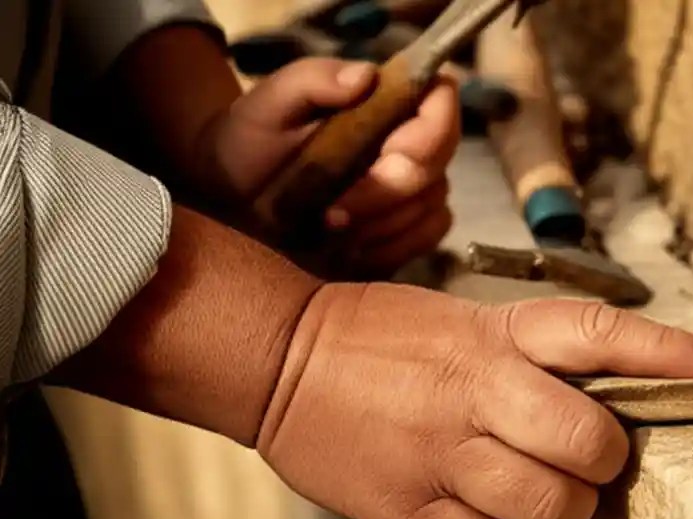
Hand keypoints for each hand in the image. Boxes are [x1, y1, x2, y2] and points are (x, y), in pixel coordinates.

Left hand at [208, 59, 460, 275]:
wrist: (232, 198)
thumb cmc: (251, 142)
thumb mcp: (269, 104)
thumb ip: (312, 80)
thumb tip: (365, 76)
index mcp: (387, 100)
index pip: (441, 103)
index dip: (427, 134)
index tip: (384, 158)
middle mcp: (414, 142)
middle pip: (435, 168)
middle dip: (384, 195)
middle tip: (330, 212)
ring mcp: (416, 190)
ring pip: (431, 210)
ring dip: (380, 226)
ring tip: (326, 228)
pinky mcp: (409, 232)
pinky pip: (425, 241)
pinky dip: (389, 249)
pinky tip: (348, 248)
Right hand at [255, 284, 692, 518]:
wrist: (279, 360)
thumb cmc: (382, 337)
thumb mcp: (463, 321)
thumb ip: (533, 357)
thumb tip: (614, 397)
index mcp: (494, 336)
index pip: (599, 334)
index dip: (667, 351)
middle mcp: (476, 392)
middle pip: (589, 441)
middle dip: (608, 458)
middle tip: (595, 457)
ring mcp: (442, 454)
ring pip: (549, 505)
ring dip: (565, 507)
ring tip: (544, 489)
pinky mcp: (410, 507)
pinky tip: (491, 513)